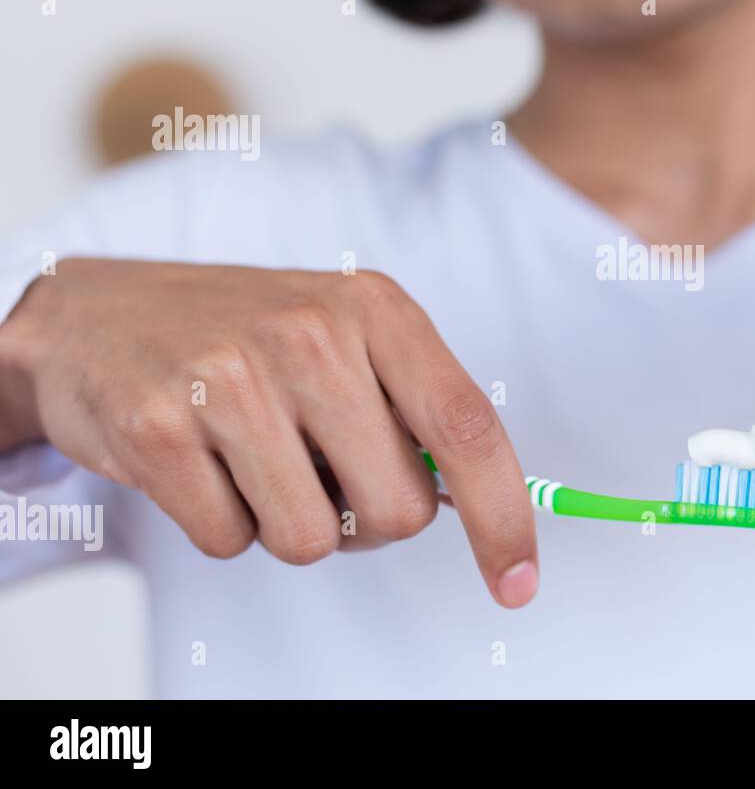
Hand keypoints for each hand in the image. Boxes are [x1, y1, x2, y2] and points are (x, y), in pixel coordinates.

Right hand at [0, 259, 537, 605]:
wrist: (100, 313)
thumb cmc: (248, 340)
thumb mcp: (347, 339)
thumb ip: (413, 411)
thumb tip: (471, 506)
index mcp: (377, 310)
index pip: (468, 428)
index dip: (503, 516)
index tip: (518, 581)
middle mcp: (313, 333)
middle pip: (397, 509)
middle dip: (367, 518)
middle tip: (322, 473)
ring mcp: (231, 376)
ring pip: (312, 539)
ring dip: (289, 522)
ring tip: (254, 460)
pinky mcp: (159, 426)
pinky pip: (230, 543)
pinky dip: (222, 522)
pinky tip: (201, 460)